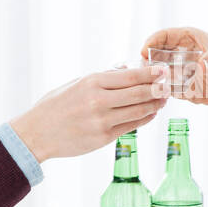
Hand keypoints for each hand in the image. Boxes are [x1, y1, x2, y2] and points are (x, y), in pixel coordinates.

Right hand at [9, 65, 169, 162]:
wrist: (38, 133)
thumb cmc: (56, 105)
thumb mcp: (76, 83)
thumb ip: (102, 77)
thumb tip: (126, 68)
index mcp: (92, 82)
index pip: (130, 76)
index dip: (150, 73)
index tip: (163, 70)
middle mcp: (99, 101)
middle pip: (139, 93)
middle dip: (158, 89)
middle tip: (169, 85)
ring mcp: (102, 120)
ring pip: (139, 111)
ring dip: (155, 105)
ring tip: (163, 100)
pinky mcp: (104, 137)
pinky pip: (131, 126)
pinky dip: (144, 118)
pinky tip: (151, 113)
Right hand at [140, 26, 207, 116]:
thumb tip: (201, 67)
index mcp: (191, 37)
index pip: (164, 35)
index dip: (151, 42)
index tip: (144, 54)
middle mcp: (183, 52)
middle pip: (158, 55)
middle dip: (157, 68)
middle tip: (156, 78)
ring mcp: (182, 69)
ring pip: (166, 76)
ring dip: (176, 85)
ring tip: (194, 90)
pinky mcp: (184, 84)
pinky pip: (177, 90)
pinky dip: (187, 95)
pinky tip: (204, 96)